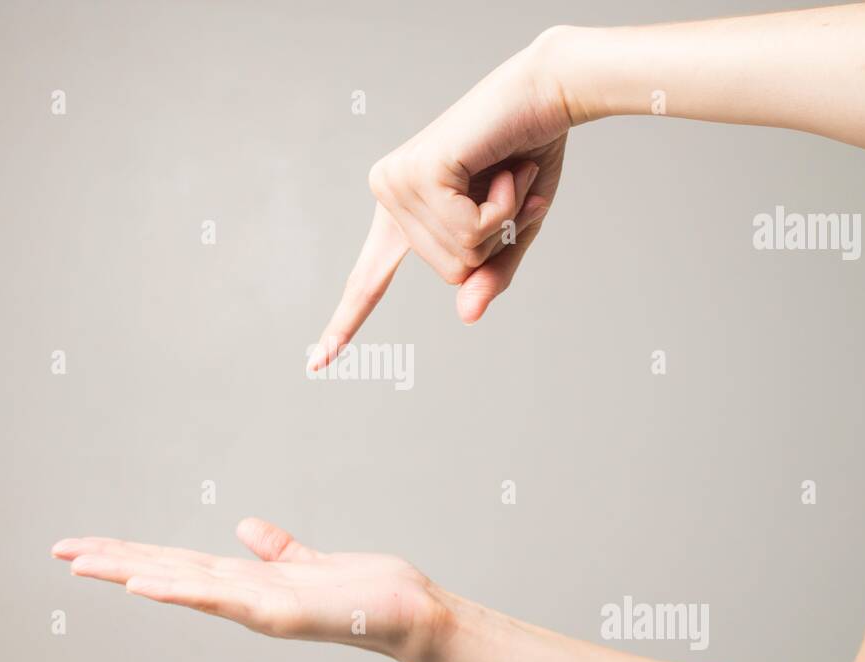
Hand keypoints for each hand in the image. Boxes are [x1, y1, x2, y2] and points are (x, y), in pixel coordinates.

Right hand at [52, 518, 453, 661]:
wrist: (410, 616)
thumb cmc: (366, 593)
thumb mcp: (311, 563)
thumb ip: (277, 549)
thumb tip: (244, 527)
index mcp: (246, 583)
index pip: (176, 563)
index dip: (131, 553)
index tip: (87, 544)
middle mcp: (242, 597)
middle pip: (164, 573)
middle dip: (112, 561)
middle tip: (58, 550)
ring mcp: (256, 608)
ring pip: (180, 585)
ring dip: (128, 573)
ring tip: (82, 562)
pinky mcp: (277, 614)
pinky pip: (220, 600)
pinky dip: (179, 592)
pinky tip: (141, 585)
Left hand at [308, 27, 581, 369]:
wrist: (547, 93)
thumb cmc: (529, 155)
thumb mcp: (512, 232)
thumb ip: (488, 274)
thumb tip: (466, 316)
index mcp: (401, 214)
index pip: (369, 280)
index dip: (346, 322)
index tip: (316, 364)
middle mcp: (388, 195)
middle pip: (449, 272)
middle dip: (496, 236)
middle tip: (506, 186)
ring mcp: (396, 183)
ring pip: (460, 255)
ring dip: (503, 217)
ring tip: (505, 174)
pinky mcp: (417, 172)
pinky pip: (468, 231)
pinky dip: (503, 205)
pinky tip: (502, 168)